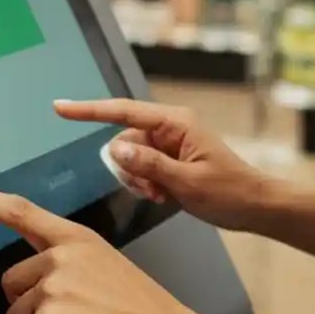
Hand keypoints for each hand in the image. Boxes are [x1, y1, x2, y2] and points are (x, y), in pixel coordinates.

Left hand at [0, 179, 195, 313]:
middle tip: (72, 308)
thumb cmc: (134, 302)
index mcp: (77, 239)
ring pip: (21, 312)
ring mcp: (54, 288)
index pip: (22, 212)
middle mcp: (61, 258)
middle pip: (14, 281)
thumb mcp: (103, 266)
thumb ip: (66, 261)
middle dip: (29, 299)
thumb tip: (35, 278)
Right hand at [55, 99, 271, 232]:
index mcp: (176, 123)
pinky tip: (164, 196)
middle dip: (128, 168)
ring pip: (131, 158)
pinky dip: (146, 184)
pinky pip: (142, 169)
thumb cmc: (228, 191)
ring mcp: (170, 144)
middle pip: (125, 141)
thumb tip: (116, 148)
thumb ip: (149, 165)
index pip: (123, 111)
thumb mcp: (186, 182)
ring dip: (138, 180)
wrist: (254, 206)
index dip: (89, 110)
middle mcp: (170, 128)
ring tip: (162, 195)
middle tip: (152, 190)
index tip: (61, 107)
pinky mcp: (171, 160)